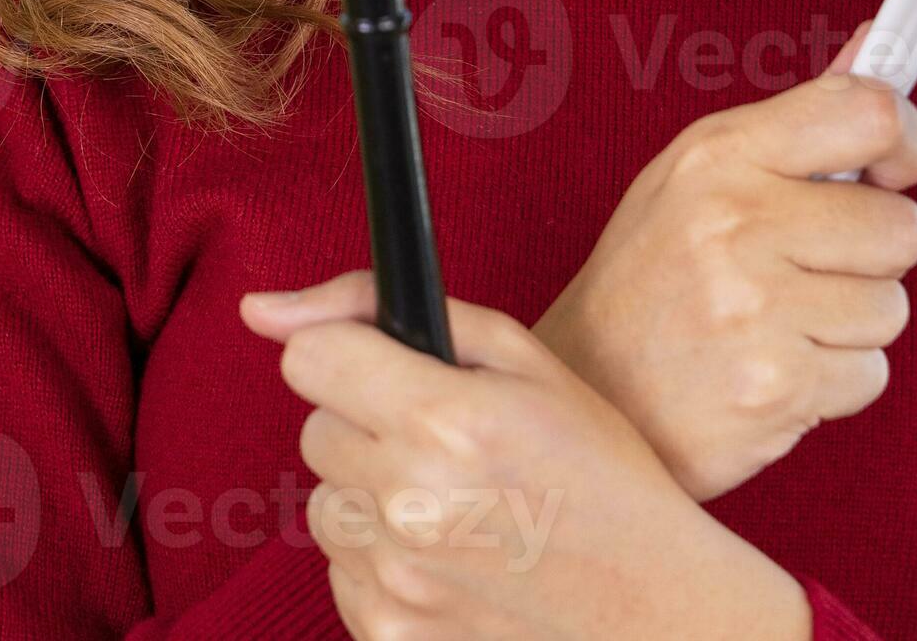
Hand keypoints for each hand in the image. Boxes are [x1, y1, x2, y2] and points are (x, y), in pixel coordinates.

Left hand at [242, 274, 811, 640]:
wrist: (654, 609)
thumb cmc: (604, 478)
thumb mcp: (526, 363)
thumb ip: (390, 312)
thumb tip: (262, 309)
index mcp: (446, 421)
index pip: (312, 359)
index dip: (350, 356)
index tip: (385, 369)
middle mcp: (409, 502)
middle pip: (316, 430)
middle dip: (371, 425)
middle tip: (450, 445)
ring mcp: (395, 580)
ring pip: (324, 504)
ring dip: (373, 497)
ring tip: (457, 506)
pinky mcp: (389, 636)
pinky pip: (342, 573)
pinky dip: (384, 561)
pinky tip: (454, 557)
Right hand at [531, 26, 916, 500]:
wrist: (586, 395)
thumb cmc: (652, 278)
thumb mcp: (702, 175)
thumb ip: (799, 120)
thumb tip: (878, 44)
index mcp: (721, 155)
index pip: (869, 113)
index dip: (908, 140)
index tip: (896, 169)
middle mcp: (737, 222)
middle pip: (902, 228)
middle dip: (870, 258)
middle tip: (805, 271)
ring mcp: (755, 308)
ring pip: (891, 309)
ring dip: (848, 327)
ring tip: (776, 327)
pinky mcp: (774, 386)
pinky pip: (870, 375)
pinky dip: (832, 386)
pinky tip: (771, 373)